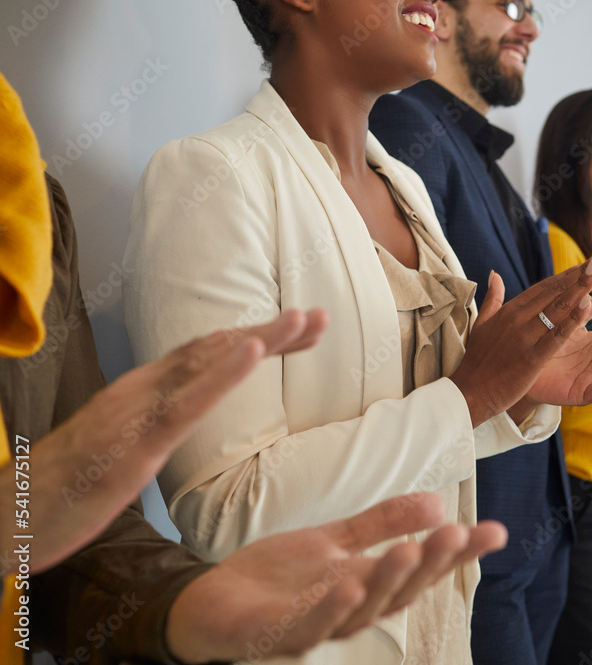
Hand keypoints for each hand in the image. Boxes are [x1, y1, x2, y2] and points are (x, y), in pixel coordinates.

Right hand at [0, 309, 329, 573]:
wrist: (10, 513)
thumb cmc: (70, 484)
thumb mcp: (126, 448)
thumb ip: (159, 422)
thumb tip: (190, 408)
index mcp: (144, 392)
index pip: (211, 355)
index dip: (260, 338)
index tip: (307, 330)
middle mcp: (142, 389)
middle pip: (216, 348)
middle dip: (272, 332)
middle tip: (322, 316)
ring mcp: (136, 411)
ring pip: (204, 363)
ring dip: (258, 339)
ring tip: (301, 320)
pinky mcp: (132, 442)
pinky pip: (184, 402)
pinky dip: (221, 374)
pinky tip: (252, 350)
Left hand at [165, 492, 507, 663]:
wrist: (212, 601)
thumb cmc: (279, 578)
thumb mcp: (336, 541)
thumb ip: (382, 522)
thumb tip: (439, 501)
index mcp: (370, 585)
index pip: (422, 568)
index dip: (458, 554)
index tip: (494, 531)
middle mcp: (352, 610)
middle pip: (400, 590)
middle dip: (429, 563)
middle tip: (457, 534)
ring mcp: (315, 626)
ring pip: (361, 609)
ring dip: (387, 582)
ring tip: (409, 550)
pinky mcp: (274, 637)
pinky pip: (306, 626)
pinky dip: (329, 610)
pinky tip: (349, 587)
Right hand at [450, 252, 591, 426]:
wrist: (469, 392)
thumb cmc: (477, 361)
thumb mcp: (483, 324)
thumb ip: (492, 298)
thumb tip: (494, 274)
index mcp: (510, 310)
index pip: (544, 286)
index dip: (568, 273)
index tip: (588, 261)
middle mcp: (518, 317)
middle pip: (554, 291)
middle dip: (580, 273)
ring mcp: (525, 336)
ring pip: (558, 307)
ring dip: (580, 287)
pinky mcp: (532, 356)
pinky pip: (556, 334)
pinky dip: (573, 319)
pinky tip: (588, 304)